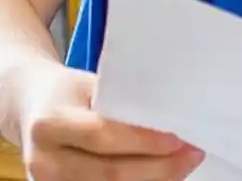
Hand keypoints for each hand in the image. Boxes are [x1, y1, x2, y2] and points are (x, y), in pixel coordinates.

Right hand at [18, 63, 204, 179]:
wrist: (32, 108)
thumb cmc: (71, 93)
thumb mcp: (91, 86)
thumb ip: (124, 103)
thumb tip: (174, 117)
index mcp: (50, 123)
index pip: (104, 136)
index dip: (144, 141)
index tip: (180, 138)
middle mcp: (45, 160)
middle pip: (109, 173)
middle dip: (159, 167)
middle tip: (193, 153)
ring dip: (154, 179)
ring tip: (184, 164)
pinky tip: (162, 173)